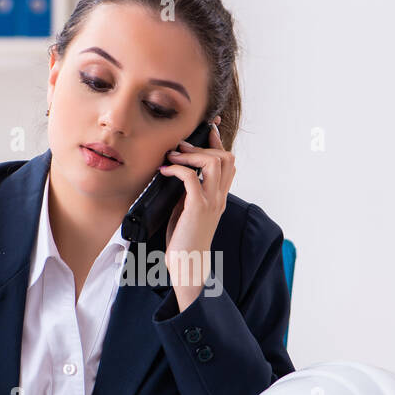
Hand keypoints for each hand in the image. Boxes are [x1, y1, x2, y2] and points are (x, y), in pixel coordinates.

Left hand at [159, 116, 235, 309]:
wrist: (187, 265)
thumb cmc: (184, 241)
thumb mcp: (188, 211)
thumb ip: (188, 193)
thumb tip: (177, 175)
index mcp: (220, 197)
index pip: (228, 163)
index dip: (219, 143)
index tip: (208, 129)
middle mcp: (220, 197)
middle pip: (226, 158)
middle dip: (203, 146)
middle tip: (182, 146)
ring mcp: (211, 202)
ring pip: (214, 163)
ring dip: (192, 154)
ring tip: (174, 155)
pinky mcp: (198, 207)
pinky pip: (192, 177)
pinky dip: (178, 168)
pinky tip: (166, 170)